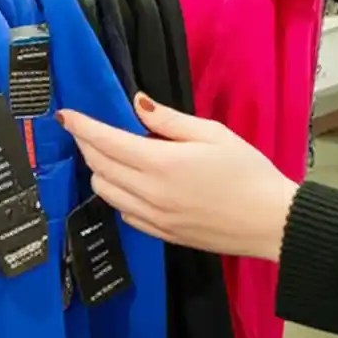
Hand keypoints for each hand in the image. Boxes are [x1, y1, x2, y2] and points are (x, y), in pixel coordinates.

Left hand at [58, 94, 299, 261]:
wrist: (272, 222)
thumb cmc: (248, 172)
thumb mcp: (212, 134)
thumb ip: (168, 120)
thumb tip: (136, 102)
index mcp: (160, 164)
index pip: (105, 141)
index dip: (81, 126)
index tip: (65, 114)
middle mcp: (149, 193)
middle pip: (98, 165)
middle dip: (87, 144)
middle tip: (88, 129)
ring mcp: (152, 217)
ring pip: (105, 191)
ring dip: (99, 170)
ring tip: (111, 154)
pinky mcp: (160, 234)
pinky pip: (123, 212)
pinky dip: (118, 193)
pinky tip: (132, 182)